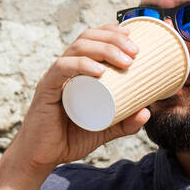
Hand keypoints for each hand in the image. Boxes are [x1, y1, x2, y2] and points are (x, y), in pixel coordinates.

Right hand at [7, 24, 151, 172]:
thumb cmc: (68, 139)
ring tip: (125, 61)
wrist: (42, 157)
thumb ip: (124, 123)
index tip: (133, 39)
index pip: (91, 39)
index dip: (111, 32)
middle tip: (134, 52)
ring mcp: (54, 78)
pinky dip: (81, 65)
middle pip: (87, 38)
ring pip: (77, 49)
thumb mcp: (104, 129)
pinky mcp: (46, 90)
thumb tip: (147, 112)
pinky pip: (61, 69)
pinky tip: (99, 70)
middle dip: (113, 39)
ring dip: (104, 48)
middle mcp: (63, 69)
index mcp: (74, 71)